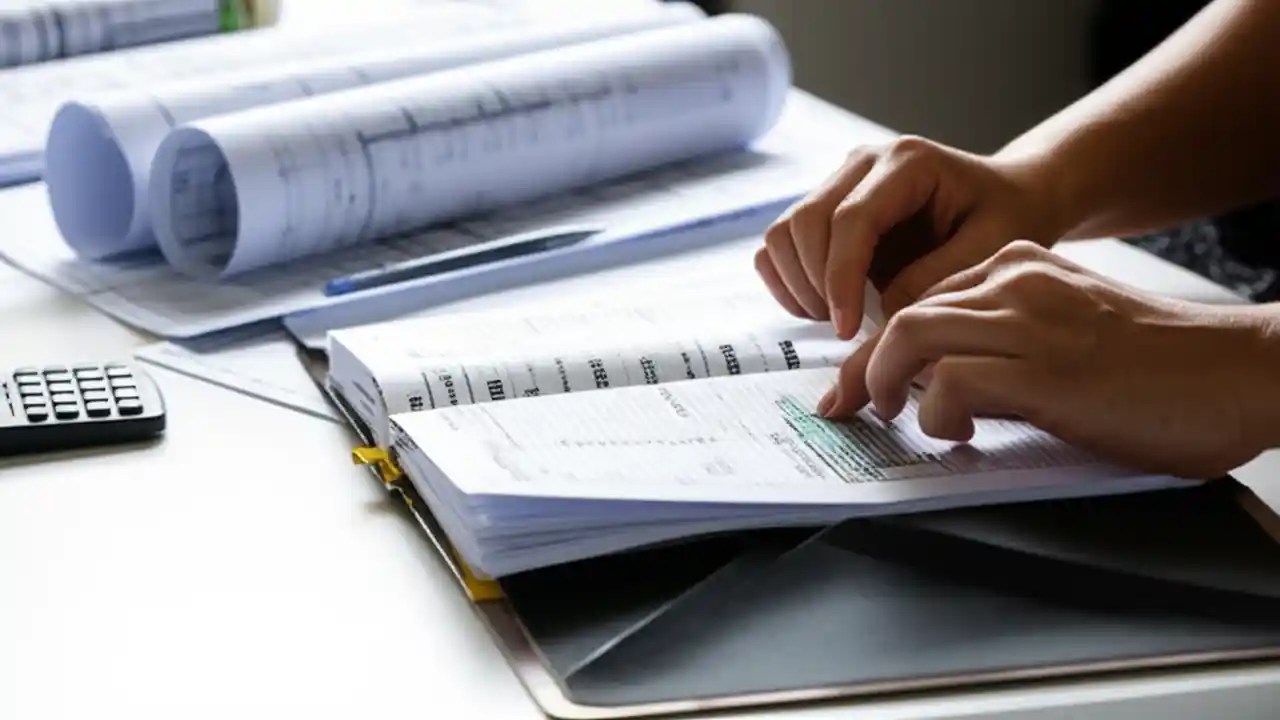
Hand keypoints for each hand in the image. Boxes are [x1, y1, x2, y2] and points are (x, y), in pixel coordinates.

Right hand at [756, 136, 1059, 338]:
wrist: (1007, 198)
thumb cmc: (1007, 218)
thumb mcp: (990, 250)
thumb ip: (935, 281)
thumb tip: (880, 315)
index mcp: (907, 162)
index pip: (851, 219)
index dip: (841, 279)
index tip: (848, 331)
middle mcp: (862, 162)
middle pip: (805, 222)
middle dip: (816, 285)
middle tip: (846, 331)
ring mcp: (838, 182)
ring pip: (783, 232)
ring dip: (798, 285)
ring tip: (838, 320)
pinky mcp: (824, 207)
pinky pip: (779, 244)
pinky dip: (787, 281)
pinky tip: (822, 308)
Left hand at [817, 241, 1279, 478]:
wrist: (1241, 371)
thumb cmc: (1162, 366)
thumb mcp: (1072, 329)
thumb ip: (1011, 337)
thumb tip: (944, 385)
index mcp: (1023, 267)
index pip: (923, 295)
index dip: (880, 342)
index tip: (859, 380)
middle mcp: (1018, 283)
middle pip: (903, 312)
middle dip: (860, 366)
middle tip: (847, 405)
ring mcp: (1029, 322)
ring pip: (909, 335)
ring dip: (883, 385)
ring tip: (894, 418)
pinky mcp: (1043, 370)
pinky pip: (948, 381)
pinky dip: (935, 413)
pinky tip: (956, 433)